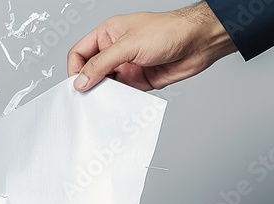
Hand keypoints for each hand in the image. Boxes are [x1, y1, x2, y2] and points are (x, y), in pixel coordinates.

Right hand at [68, 2, 236, 91]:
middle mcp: (115, 50)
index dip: (75, 69)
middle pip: (89, 71)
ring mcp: (125, 66)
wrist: (198, 42)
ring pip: (104, 84)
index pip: (80, 53)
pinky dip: (117, 101)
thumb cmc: (169, 31)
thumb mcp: (128, 45)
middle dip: (87, 84)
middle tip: (86, 96)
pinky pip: (120, 94)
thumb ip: (101, 64)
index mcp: (108, 34)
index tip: (77, 84)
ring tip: (103, 100)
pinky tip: (118, 103)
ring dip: (102, 94)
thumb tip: (80, 80)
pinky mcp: (137, 81)